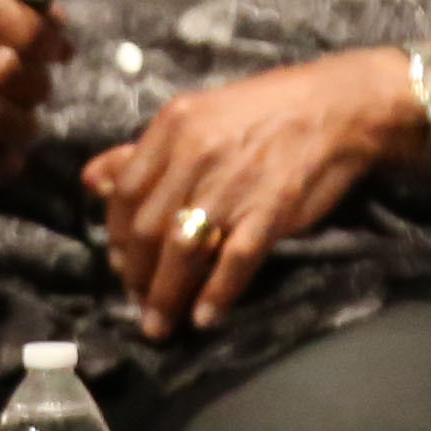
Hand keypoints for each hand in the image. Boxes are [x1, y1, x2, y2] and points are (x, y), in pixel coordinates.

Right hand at [0, 0, 71, 178]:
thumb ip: (8, 10)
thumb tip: (60, 25)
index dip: (38, 31)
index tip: (57, 49)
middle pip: (4, 69)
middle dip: (36, 82)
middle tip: (38, 88)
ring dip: (25, 124)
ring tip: (26, 121)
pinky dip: (1, 162)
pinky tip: (8, 152)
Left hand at [81, 50, 416, 339]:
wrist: (338, 107)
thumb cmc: (265, 111)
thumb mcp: (197, 116)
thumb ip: (144, 151)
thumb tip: (92, 180)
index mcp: (174, 126)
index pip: (124, 191)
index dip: (114, 234)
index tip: (120, 261)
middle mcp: (196, 154)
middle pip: (146, 228)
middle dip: (135, 274)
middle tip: (136, 299)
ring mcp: (233, 185)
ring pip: (182, 251)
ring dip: (165, 296)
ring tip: (159, 324)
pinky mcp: (270, 211)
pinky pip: (233, 262)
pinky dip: (215, 295)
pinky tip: (204, 317)